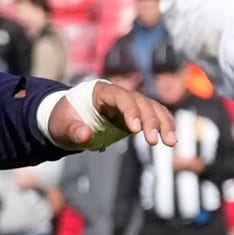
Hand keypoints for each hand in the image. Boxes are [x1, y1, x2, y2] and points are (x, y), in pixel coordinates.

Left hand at [45, 77, 177, 153]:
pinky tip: (171, 138)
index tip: (135, 129)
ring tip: (170, 142)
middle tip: (153, 141)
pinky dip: (165, 125)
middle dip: (150, 121)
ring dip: (164, 124)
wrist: (65, 119)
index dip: (130, 111)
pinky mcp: (136, 114)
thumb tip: (85, 136)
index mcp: (101, 91)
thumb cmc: (62, 120)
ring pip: (153, 108)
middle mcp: (119, 94)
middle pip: (141, 103)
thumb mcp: (61, 127)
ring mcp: (130, 103)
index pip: (121, 97)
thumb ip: (73, 130)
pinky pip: (155, 116)